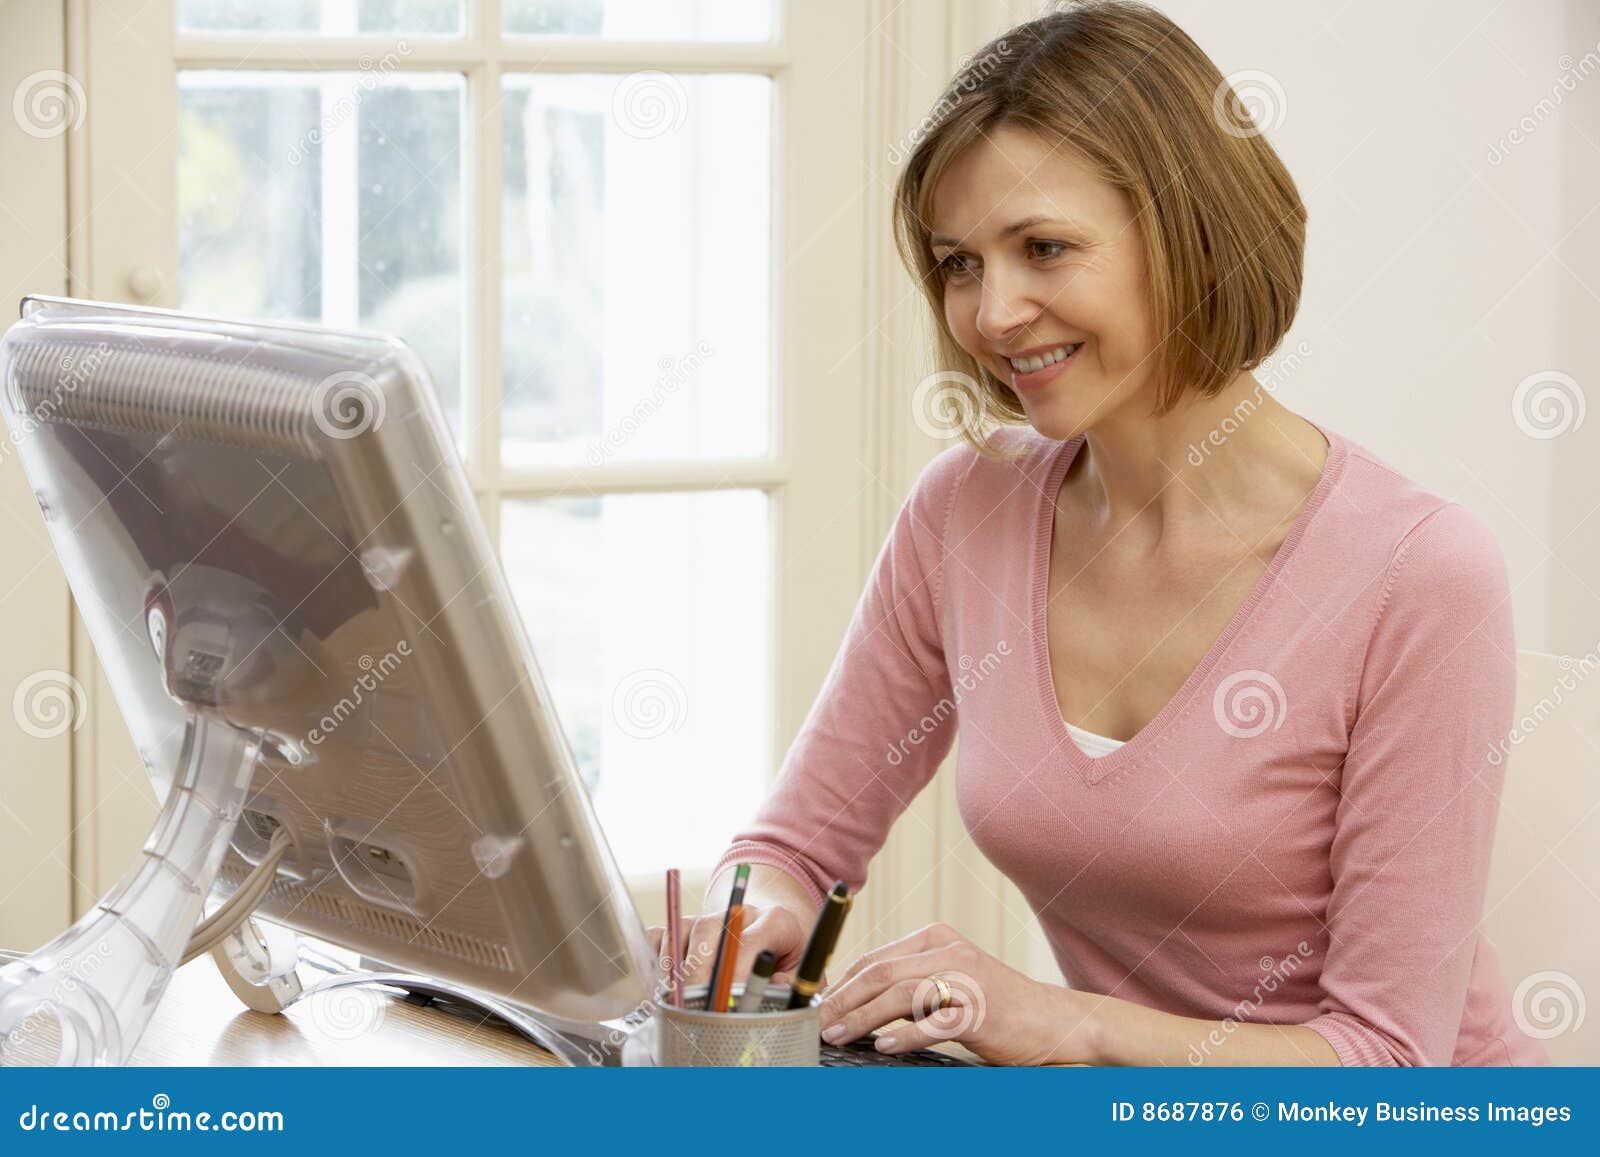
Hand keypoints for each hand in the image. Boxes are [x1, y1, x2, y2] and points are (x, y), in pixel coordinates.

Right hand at [647, 902, 809, 991]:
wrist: (773, 938)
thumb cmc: (788, 964)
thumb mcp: (805, 975)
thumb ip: (796, 983)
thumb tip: (773, 985)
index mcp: (775, 921)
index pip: (747, 940)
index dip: (733, 972)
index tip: (727, 1003)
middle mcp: (738, 913)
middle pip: (707, 929)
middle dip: (697, 972)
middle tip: (693, 1008)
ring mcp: (708, 915)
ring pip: (680, 932)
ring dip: (673, 970)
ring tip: (677, 1004)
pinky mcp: (684, 924)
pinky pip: (659, 935)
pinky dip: (655, 961)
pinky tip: (662, 989)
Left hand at [815, 923, 1096, 1065]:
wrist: (1053, 1021)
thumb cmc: (996, 1007)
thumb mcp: (948, 983)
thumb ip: (909, 985)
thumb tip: (855, 1003)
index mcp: (937, 939)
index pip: (876, 957)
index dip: (842, 982)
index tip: (818, 1005)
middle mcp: (949, 952)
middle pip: (881, 972)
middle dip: (843, 999)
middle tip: (818, 1023)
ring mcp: (966, 980)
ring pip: (901, 994)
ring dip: (863, 1017)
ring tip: (839, 1034)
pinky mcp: (980, 1011)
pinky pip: (934, 1023)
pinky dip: (905, 1035)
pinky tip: (884, 1046)